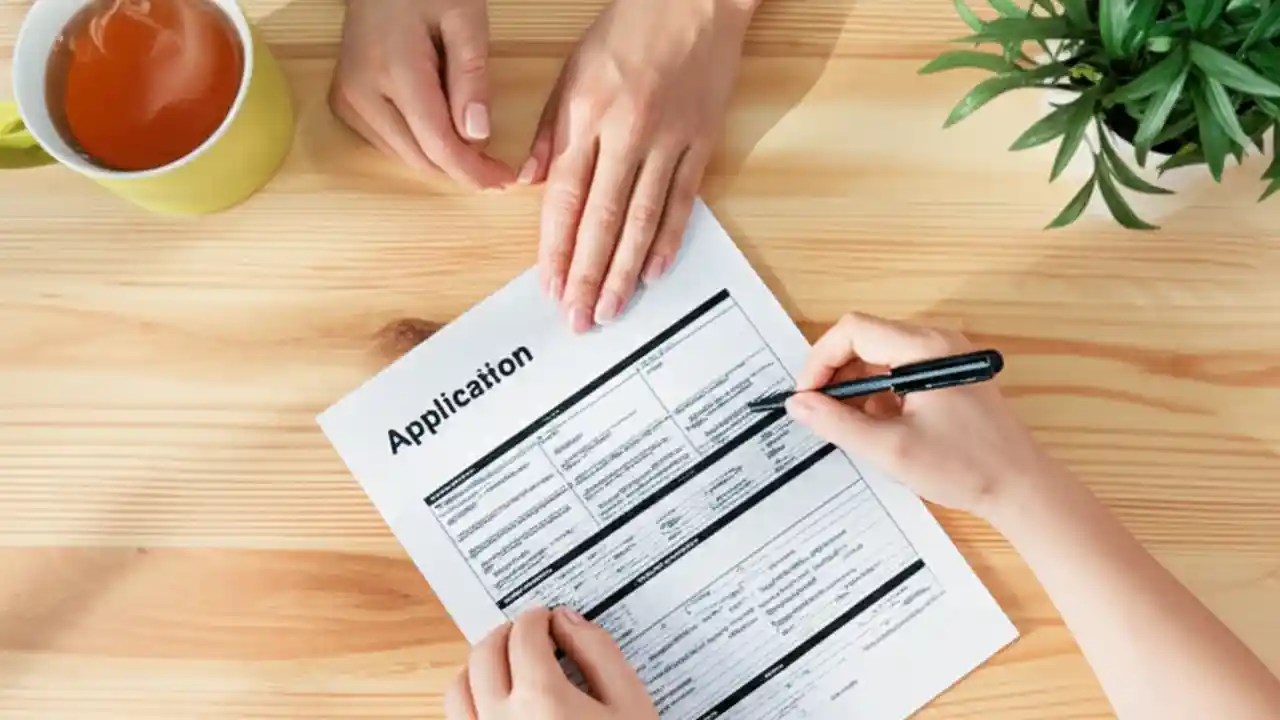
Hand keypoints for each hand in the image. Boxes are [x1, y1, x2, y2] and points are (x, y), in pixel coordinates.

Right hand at [330, 0, 514, 188]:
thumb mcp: (464, 17)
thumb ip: (472, 76)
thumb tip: (477, 135)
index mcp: (393, 70)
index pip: (437, 143)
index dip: (473, 171)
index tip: (503, 180)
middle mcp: (362, 93)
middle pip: (420, 158)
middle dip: (462, 170)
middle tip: (498, 170)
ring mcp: (348, 100)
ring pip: (404, 156)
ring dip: (442, 160)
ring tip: (475, 145)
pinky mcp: (345, 104)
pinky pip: (390, 143)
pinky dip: (420, 145)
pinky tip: (442, 125)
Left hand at [445, 606, 657, 719]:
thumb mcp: (630, 705)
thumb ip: (600, 653)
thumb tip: (568, 621)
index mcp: (542, 699)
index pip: (524, 635)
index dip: (536, 618)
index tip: (546, 620)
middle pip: (485, 654)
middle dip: (505, 634)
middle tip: (526, 633)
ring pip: (458, 690)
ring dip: (479, 667)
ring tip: (505, 664)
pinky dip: (469, 703)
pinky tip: (496, 704)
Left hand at [525, 0, 756, 331]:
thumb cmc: (629, 30)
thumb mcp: (572, 70)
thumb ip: (551, 131)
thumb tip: (531, 183)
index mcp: (588, 115)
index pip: (566, 197)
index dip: (557, 248)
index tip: (550, 285)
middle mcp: (627, 133)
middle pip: (603, 219)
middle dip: (589, 275)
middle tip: (580, 317)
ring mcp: (669, 141)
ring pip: (643, 219)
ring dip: (626, 270)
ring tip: (613, 308)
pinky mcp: (702, 142)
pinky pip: (684, 200)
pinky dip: (669, 238)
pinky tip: (655, 271)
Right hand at [785, 313, 1067, 523]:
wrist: (1021, 487)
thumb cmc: (965, 468)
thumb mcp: (891, 449)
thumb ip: (838, 424)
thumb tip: (798, 404)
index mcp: (925, 349)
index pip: (853, 330)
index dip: (821, 360)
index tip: (807, 397)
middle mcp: (936, 342)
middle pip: (865, 340)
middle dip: (836, 376)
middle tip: (821, 415)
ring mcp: (944, 357)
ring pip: (879, 358)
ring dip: (856, 389)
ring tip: (853, 428)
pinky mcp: (947, 376)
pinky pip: (898, 373)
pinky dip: (878, 396)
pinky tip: (880, 429)